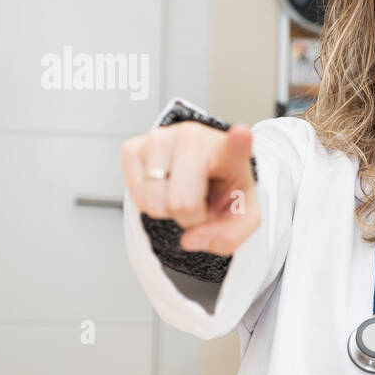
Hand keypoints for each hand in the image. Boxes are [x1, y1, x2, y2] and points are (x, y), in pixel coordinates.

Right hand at [120, 120, 259, 254]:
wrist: (201, 173)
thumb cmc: (223, 190)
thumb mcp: (240, 218)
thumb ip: (228, 237)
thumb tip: (189, 240)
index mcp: (229, 152)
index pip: (235, 147)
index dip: (237, 143)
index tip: (242, 134)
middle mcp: (194, 137)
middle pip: (183, 203)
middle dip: (190, 216)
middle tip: (200, 201)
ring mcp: (160, 138)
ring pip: (155, 204)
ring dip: (169, 209)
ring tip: (183, 191)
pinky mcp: (133, 147)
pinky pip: (137, 199)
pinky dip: (150, 203)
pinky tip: (165, 186)